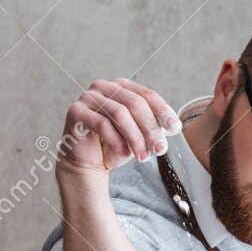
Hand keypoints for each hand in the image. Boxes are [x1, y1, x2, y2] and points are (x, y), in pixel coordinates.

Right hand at [59, 79, 181, 177]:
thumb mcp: (139, 135)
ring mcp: (88, 97)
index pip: (147, 95)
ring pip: (120, 113)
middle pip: (135, 103)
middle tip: (160, 149)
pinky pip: (101, 123)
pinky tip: (124, 153)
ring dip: (135, 137)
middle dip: (150, 128)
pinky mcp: (76, 111)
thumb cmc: (114, 146)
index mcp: (122, 87)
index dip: (163, 111)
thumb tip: (174, 126)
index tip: (175, 129)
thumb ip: (154, 127)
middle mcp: (104, 87)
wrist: (87, 163)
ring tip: (143, 156)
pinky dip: (116, 140)